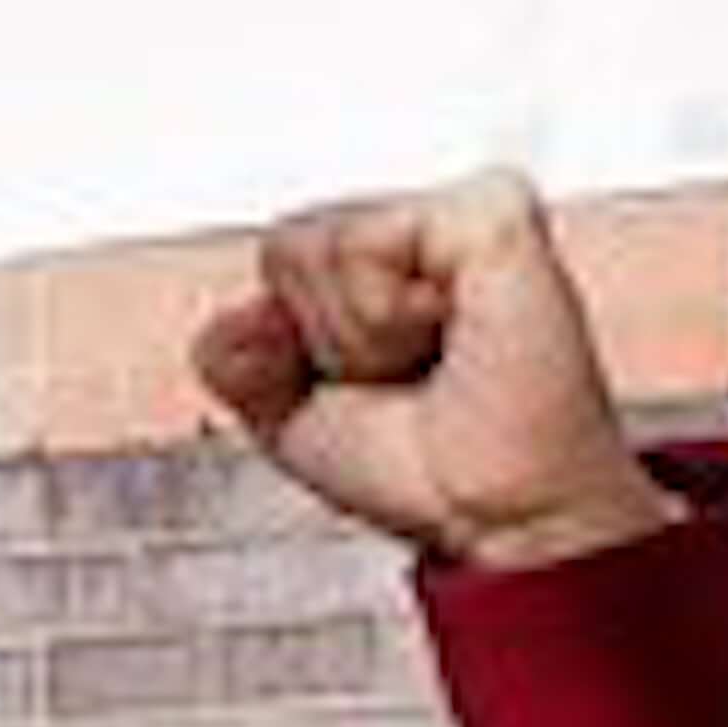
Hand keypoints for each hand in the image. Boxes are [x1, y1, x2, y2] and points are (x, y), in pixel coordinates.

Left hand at [192, 173, 679, 571]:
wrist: (496, 515)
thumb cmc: (423, 472)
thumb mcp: (287, 417)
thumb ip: (231, 357)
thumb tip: (241, 311)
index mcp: (387, 262)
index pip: (278, 258)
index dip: (293, 342)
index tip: (370, 387)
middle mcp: (425, 228)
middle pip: (285, 247)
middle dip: (323, 339)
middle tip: (406, 377)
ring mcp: (460, 213)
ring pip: (315, 244)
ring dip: (357, 336)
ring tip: (430, 361)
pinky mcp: (490, 211)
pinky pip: (364, 242)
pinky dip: (383, 314)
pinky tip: (449, 333)